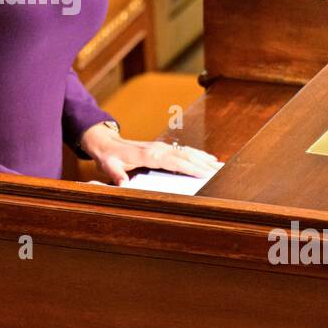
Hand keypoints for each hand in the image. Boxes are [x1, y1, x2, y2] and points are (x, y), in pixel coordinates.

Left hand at [78, 122, 222, 185]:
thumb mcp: (109, 166)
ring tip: (219, 167)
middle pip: (185, 156)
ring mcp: (162, 147)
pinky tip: (209, 159)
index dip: (189, 167)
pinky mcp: (164, 148)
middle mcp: (158, 149)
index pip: (173, 161)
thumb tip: (122, 184)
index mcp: (148, 154)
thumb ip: (116, 174)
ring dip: (203, 159)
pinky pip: (184, 150)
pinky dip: (198, 154)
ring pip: (187, 152)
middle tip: (219, 173)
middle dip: (203, 164)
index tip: (204, 173)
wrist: (108, 143)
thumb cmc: (110, 157)